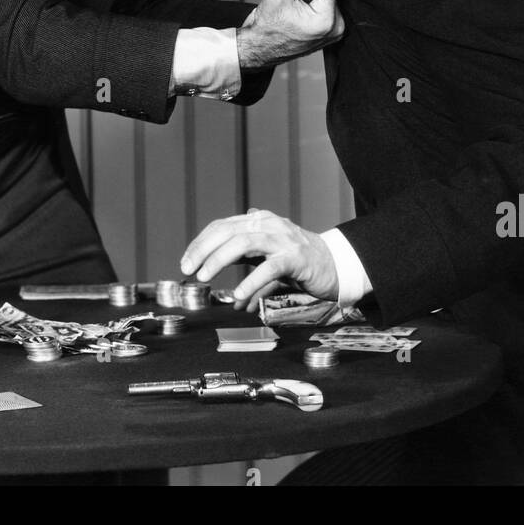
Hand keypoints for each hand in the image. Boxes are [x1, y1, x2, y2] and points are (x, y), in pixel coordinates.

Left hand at [180, 209, 338, 310]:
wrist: (337, 265)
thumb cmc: (301, 264)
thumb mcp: (270, 262)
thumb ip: (252, 273)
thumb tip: (236, 302)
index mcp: (259, 222)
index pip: (222, 226)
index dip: (201, 243)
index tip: (186, 261)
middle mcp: (269, 225)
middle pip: (228, 231)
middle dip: (203, 249)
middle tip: (188, 269)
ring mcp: (283, 239)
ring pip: (243, 243)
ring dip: (219, 259)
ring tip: (204, 277)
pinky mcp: (296, 258)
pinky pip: (269, 267)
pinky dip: (251, 281)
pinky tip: (238, 295)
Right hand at [236, 0, 344, 70]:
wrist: (260, 47)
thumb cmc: (267, 27)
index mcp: (326, 20)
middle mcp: (336, 29)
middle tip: (294, 1)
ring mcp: (335, 34)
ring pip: (328, 2)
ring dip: (314, 0)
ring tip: (296, 9)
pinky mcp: (331, 36)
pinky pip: (328, 13)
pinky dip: (316, 10)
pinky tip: (301, 15)